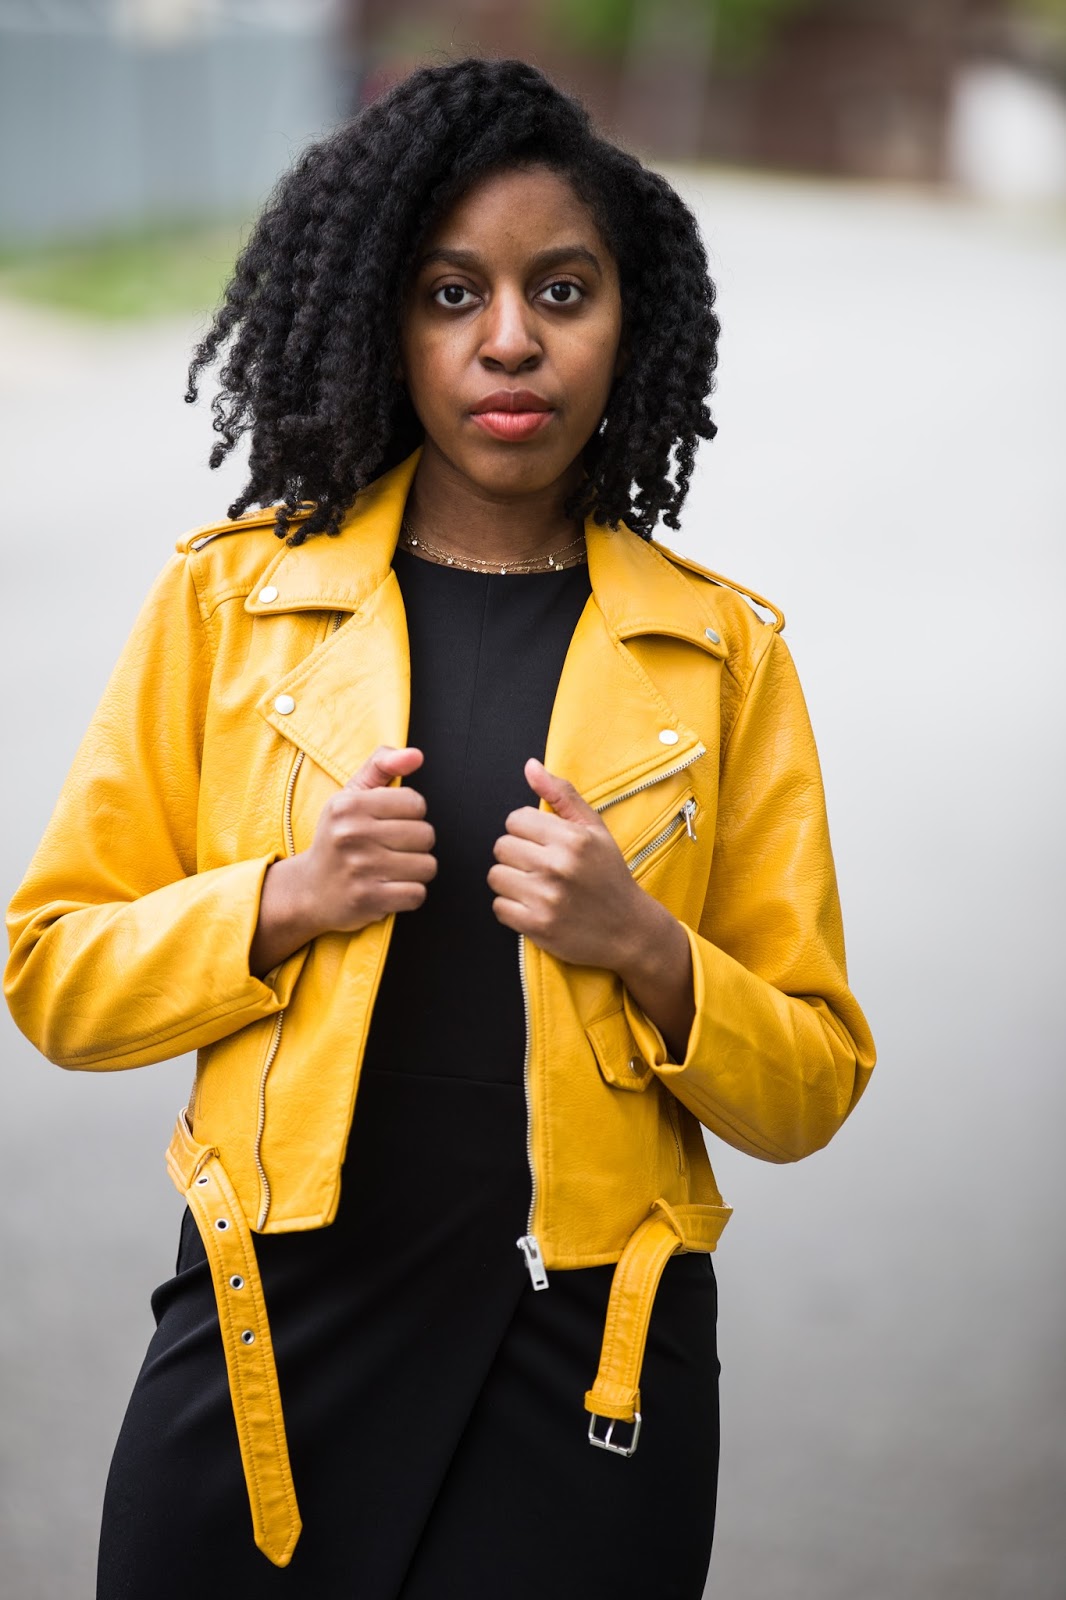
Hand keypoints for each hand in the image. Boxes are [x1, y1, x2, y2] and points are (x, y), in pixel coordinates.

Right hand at [250, 745, 435, 974]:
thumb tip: (416, 755)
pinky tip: (390, 888)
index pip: (416, 803)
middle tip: (391, 850)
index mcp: (349, 805)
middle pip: (426, 835)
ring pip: (427, 866)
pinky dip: (410, 894)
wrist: (309, 890)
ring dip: (416, 871)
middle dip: (416, 844)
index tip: (390, 824)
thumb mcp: (351, 795)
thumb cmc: (337, 838)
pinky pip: (418, 894)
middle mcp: (352, 834)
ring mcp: (360, 869)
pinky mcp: (368, 899)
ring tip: (392, 869)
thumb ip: (382, 766)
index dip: (410, 815)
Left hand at [487, 758, 646, 970]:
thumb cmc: (610, 875)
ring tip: (536, 886)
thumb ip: (561, 794)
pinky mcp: (537, 926)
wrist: (629, 929)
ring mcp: (545, 898)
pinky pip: (498, 906)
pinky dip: (511, 907)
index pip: (514, 820)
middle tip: (539, 866)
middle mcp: (557, 866)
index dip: (525, 831)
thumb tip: (530, 766)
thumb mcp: (594, 829)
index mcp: (572, 839)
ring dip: (511, 881)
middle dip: (517, 855)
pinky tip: (534, 905)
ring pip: (495, 876)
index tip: (542, 843)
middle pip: (501, 847)